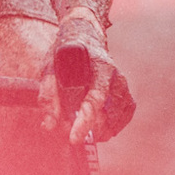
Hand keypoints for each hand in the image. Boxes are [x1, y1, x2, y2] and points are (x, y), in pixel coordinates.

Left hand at [38, 10, 134, 146]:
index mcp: (97, 65)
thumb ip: (48, 95)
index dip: (84, 122)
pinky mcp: (126, 90)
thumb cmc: (64, 54)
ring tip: (86, 134)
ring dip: (104, 130)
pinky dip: (116, 125)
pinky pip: (127, 112)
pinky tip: (102, 129)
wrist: (83, 36)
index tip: (74, 138)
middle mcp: (114, 74)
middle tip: (73, 137)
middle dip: (92, 129)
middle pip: (108, 111)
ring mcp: (123, 82)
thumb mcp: (50, 67)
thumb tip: (49, 125)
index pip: (94, 99)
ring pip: (119, 114)